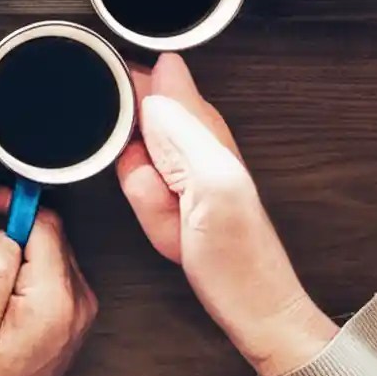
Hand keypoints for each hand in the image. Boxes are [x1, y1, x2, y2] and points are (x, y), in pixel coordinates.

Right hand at [0, 191, 96, 375]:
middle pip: (48, 232)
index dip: (13, 206)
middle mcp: (76, 300)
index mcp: (53, 300)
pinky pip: (50, 268)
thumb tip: (1, 232)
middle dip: (6, 231)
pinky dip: (23, 268)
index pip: (45, 224)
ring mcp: (78, 305)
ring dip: (12, 250)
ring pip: (47, 247)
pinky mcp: (73, 310)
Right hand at [117, 54, 337, 375]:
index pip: (152, 82)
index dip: (132, 110)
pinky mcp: (170, 193)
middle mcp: (193, 140)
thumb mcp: (212, 187)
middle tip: (164, 194)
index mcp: (207, 128)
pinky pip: (135, 189)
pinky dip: (146, 211)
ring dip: (142, 193)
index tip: (142, 149)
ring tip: (173, 216)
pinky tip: (170, 228)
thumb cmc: (240, 256)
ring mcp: (180, 168)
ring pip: (128, 161)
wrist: (247, 306)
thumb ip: (183, 131)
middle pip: (131, 125)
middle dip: (133, 160)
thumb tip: (163, 70)